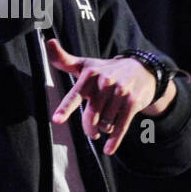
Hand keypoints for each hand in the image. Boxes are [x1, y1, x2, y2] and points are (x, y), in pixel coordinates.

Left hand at [47, 37, 153, 154]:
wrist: (142, 70)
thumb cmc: (107, 70)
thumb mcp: (87, 65)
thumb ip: (65, 60)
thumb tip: (48, 42)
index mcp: (90, 75)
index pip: (75, 94)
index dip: (65, 108)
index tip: (57, 120)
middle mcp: (105, 82)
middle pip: (90, 116)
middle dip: (89, 128)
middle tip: (92, 131)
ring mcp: (120, 92)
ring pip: (104, 123)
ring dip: (104, 129)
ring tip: (106, 124)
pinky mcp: (132, 102)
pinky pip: (120, 126)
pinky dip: (114, 140)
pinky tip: (108, 149)